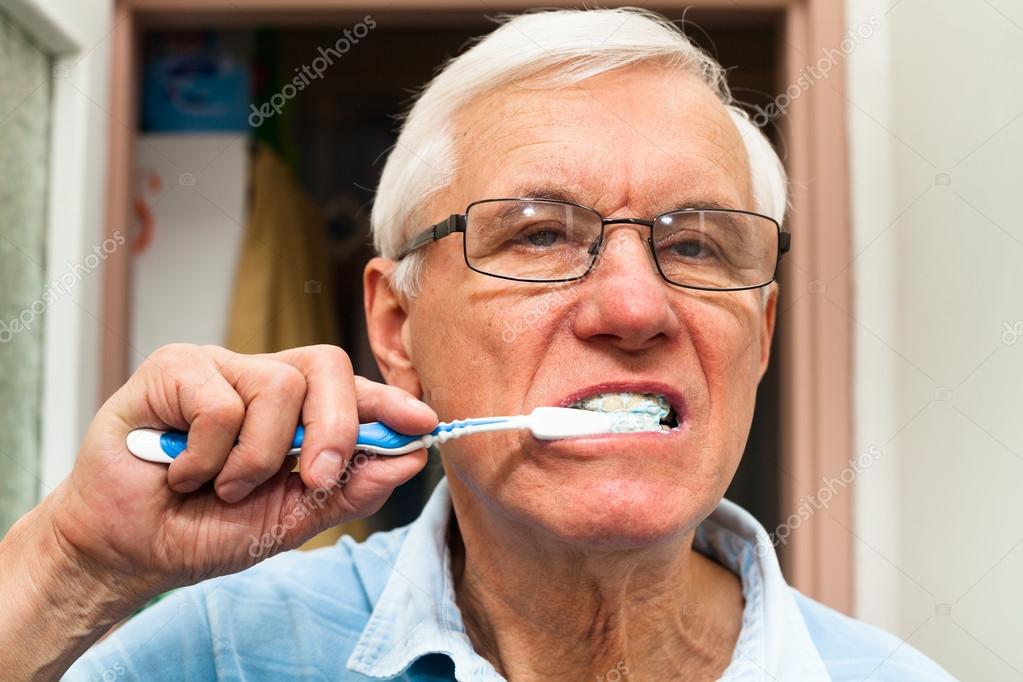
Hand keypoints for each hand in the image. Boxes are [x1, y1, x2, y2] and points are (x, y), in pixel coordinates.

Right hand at [47, 343, 436, 599]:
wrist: (129, 549)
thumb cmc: (205, 529)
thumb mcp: (290, 520)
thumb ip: (347, 490)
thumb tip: (407, 459)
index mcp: (295, 411)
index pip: (353, 391)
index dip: (390, 403)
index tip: (424, 424)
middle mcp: (262, 378)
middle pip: (327, 366)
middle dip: (336, 427)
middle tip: (315, 476)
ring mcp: (220, 367)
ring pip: (279, 386)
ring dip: (256, 459)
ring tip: (222, 486)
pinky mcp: (174, 367)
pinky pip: (222, 402)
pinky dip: (208, 455)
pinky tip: (182, 470)